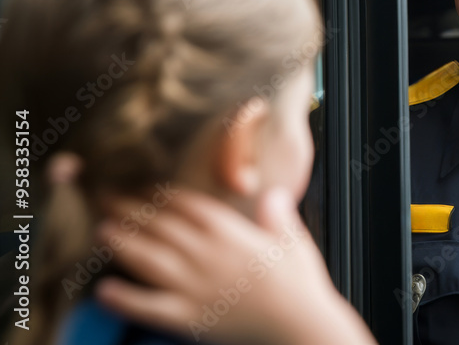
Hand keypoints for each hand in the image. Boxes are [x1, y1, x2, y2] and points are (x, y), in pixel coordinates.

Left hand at [95, 188, 375, 344]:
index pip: (186, 204)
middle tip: (106, 199)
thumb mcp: (294, 242)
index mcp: (231, 233)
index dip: (160, 193)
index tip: (143, 187)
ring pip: (148, 259)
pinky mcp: (190, 319)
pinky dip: (125, 299)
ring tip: (102, 231)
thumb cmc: (301, 286)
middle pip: (160, 225)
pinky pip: (149, 307)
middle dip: (129, 209)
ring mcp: (196, 287)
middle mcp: (209, 255)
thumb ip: (279, 215)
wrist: (301, 326)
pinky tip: (105, 291)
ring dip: (122, 243)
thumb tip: (273, 192)